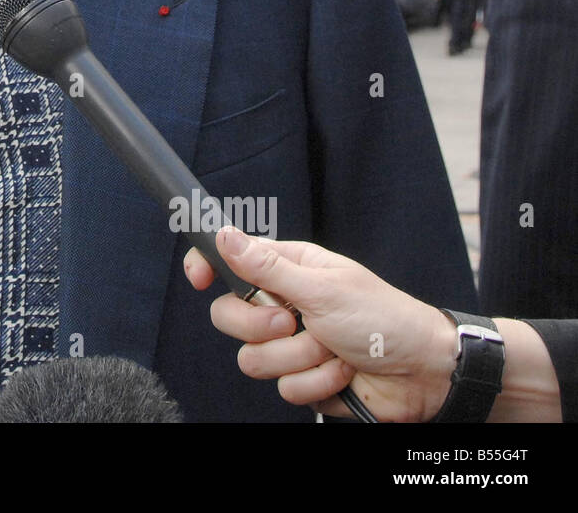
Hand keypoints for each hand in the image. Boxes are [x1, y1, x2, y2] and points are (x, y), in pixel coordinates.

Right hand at [183, 226, 458, 420]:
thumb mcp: (322, 287)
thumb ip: (266, 266)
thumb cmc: (383, 317)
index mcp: (286, 269)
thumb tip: (224, 234)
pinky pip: (283, 388)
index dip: (206, 266)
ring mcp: (290, 344)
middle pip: (228, 316)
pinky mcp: (302, 378)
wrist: (423, 373)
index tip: (199, 280)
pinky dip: (316, 382)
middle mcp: (282, 304)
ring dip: (299, 358)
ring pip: (253, 358)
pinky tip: (342, 372)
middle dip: (262, 327)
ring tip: (331, 348)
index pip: (228, 260)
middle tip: (294, 321)